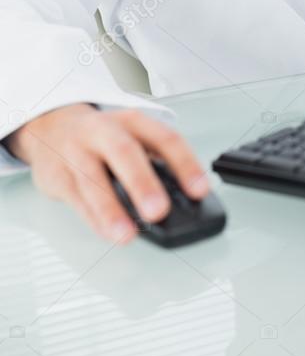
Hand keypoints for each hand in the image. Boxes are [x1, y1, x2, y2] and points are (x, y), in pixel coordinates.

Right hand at [6, 104, 210, 243]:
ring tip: (127, 234)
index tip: (200, 191)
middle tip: (159, 211)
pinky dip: (93, 219)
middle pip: (125, 152)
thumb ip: (156, 163)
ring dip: (111, 209)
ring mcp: (78, 152)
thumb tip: (185, 199)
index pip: (164, 138)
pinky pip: (76, 200)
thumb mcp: (133, 136)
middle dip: (142, 183)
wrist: (53, 127)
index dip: (185, 164)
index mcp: (133, 121)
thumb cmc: (103, 137)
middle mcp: (105, 131)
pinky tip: (108, 232)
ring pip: (93, 180)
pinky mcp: (58, 176)